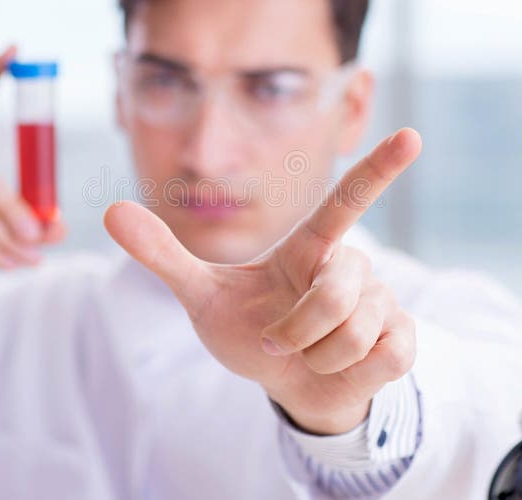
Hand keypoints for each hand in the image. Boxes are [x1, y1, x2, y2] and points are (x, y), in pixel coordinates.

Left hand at [104, 128, 421, 434]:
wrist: (286, 385)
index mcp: (308, 247)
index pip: (346, 201)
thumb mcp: (201, 295)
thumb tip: (110, 211)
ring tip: (308, 354)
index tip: (412, 136)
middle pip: (334, 294)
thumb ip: (162, 254)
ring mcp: (383, 302)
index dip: (378, 168)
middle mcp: (351, 267)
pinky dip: (350, 373)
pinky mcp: (403, 340)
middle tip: (279, 342)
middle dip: (294, 333)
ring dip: (316, 357)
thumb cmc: (249, 330)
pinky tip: (343, 367)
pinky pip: (386, 356)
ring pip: (356, 332)